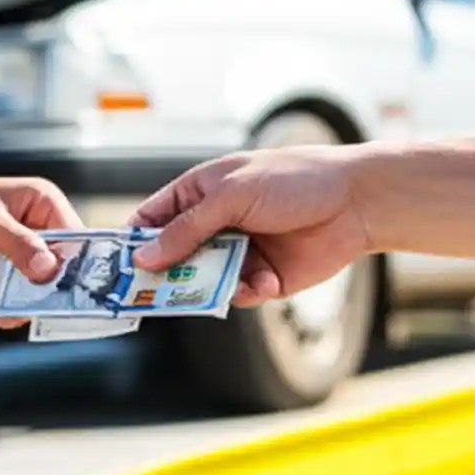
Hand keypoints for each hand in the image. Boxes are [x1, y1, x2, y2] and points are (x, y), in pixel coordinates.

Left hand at [0, 176, 84, 325]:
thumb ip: (16, 243)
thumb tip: (46, 268)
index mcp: (46, 202)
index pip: (74, 234)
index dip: (76, 260)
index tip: (73, 286)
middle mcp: (45, 227)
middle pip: (65, 262)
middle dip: (59, 285)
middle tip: (53, 308)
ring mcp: (32, 252)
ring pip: (47, 282)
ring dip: (39, 300)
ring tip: (25, 315)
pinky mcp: (16, 271)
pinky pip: (26, 293)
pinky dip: (19, 307)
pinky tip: (8, 318)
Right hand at [128, 145, 372, 306]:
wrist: (357, 201)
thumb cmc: (293, 181)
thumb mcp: (231, 196)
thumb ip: (187, 228)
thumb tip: (144, 257)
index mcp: (200, 193)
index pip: (152, 218)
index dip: (134, 241)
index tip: (118, 266)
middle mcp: (214, 224)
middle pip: (172, 255)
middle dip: (164, 273)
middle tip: (151, 293)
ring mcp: (238, 251)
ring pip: (203, 279)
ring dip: (208, 285)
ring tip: (221, 285)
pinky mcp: (263, 276)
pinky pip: (239, 293)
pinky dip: (247, 291)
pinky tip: (265, 281)